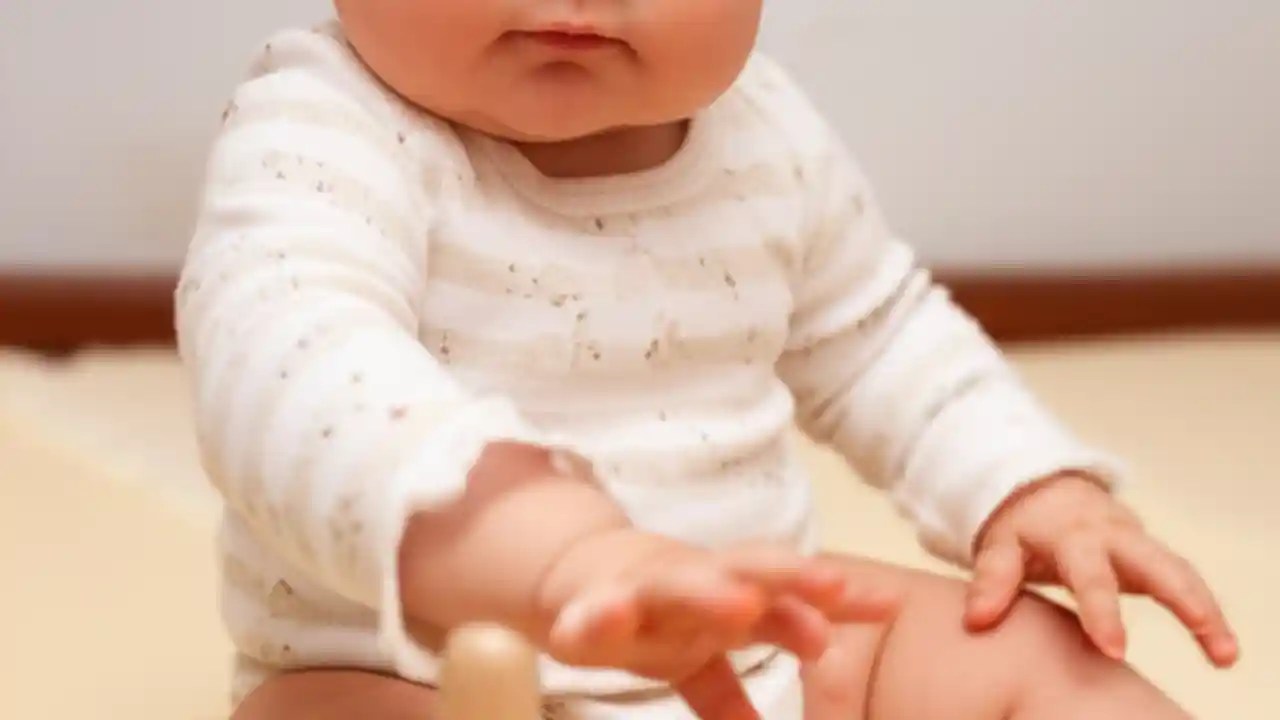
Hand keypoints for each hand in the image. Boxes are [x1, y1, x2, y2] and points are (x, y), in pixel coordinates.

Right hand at [539, 535, 902, 719]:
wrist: (578, 572)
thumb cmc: (666, 608)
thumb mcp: (720, 636)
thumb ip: (765, 662)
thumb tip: (802, 713)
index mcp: (728, 587)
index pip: (788, 586)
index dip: (832, 594)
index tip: (884, 603)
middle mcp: (693, 581)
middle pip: (745, 572)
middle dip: (788, 579)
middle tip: (832, 587)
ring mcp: (639, 593)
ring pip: (676, 585)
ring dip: (708, 592)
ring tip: (743, 605)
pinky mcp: (586, 613)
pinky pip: (591, 618)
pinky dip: (599, 618)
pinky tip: (609, 622)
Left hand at [966, 473, 1237, 667]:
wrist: (1041, 485)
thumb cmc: (1021, 526)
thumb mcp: (1000, 545)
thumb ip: (993, 580)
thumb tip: (977, 620)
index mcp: (1071, 533)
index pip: (1090, 575)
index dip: (1101, 611)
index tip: (1115, 650)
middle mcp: (1113, 534)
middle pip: (1156, 564)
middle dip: (1184, 601)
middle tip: (1209, 641)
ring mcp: (1136, 540)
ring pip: (1180, 571)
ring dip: (1206, 610)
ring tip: (1226, 654)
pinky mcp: (1150, 552)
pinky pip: (1184, 578)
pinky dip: (1204, 608)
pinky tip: (1220, 644)